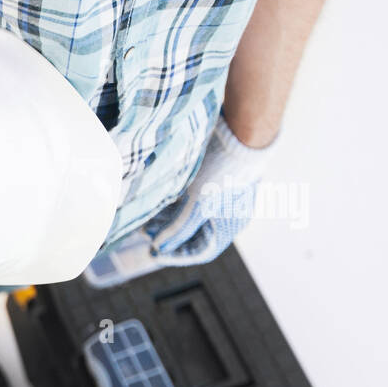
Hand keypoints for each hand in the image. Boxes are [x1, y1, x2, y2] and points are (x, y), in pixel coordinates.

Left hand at [142, 113, 274, 265]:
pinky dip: (177, 203)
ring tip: (148, 218)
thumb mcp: (197, 204)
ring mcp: (225, 197)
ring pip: (193, 216)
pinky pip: (195, 200)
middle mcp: (230, 214)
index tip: (153, 251)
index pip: (201, 251)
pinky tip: (159, 201)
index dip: (176, 254)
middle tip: (146, 232)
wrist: (242, 132)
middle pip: (195, 234)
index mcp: (230, 226)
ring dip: (170, 219)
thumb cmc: (223, 172)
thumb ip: (178, 229)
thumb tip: (159, 247)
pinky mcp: (218, 181)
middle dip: (169, 235)